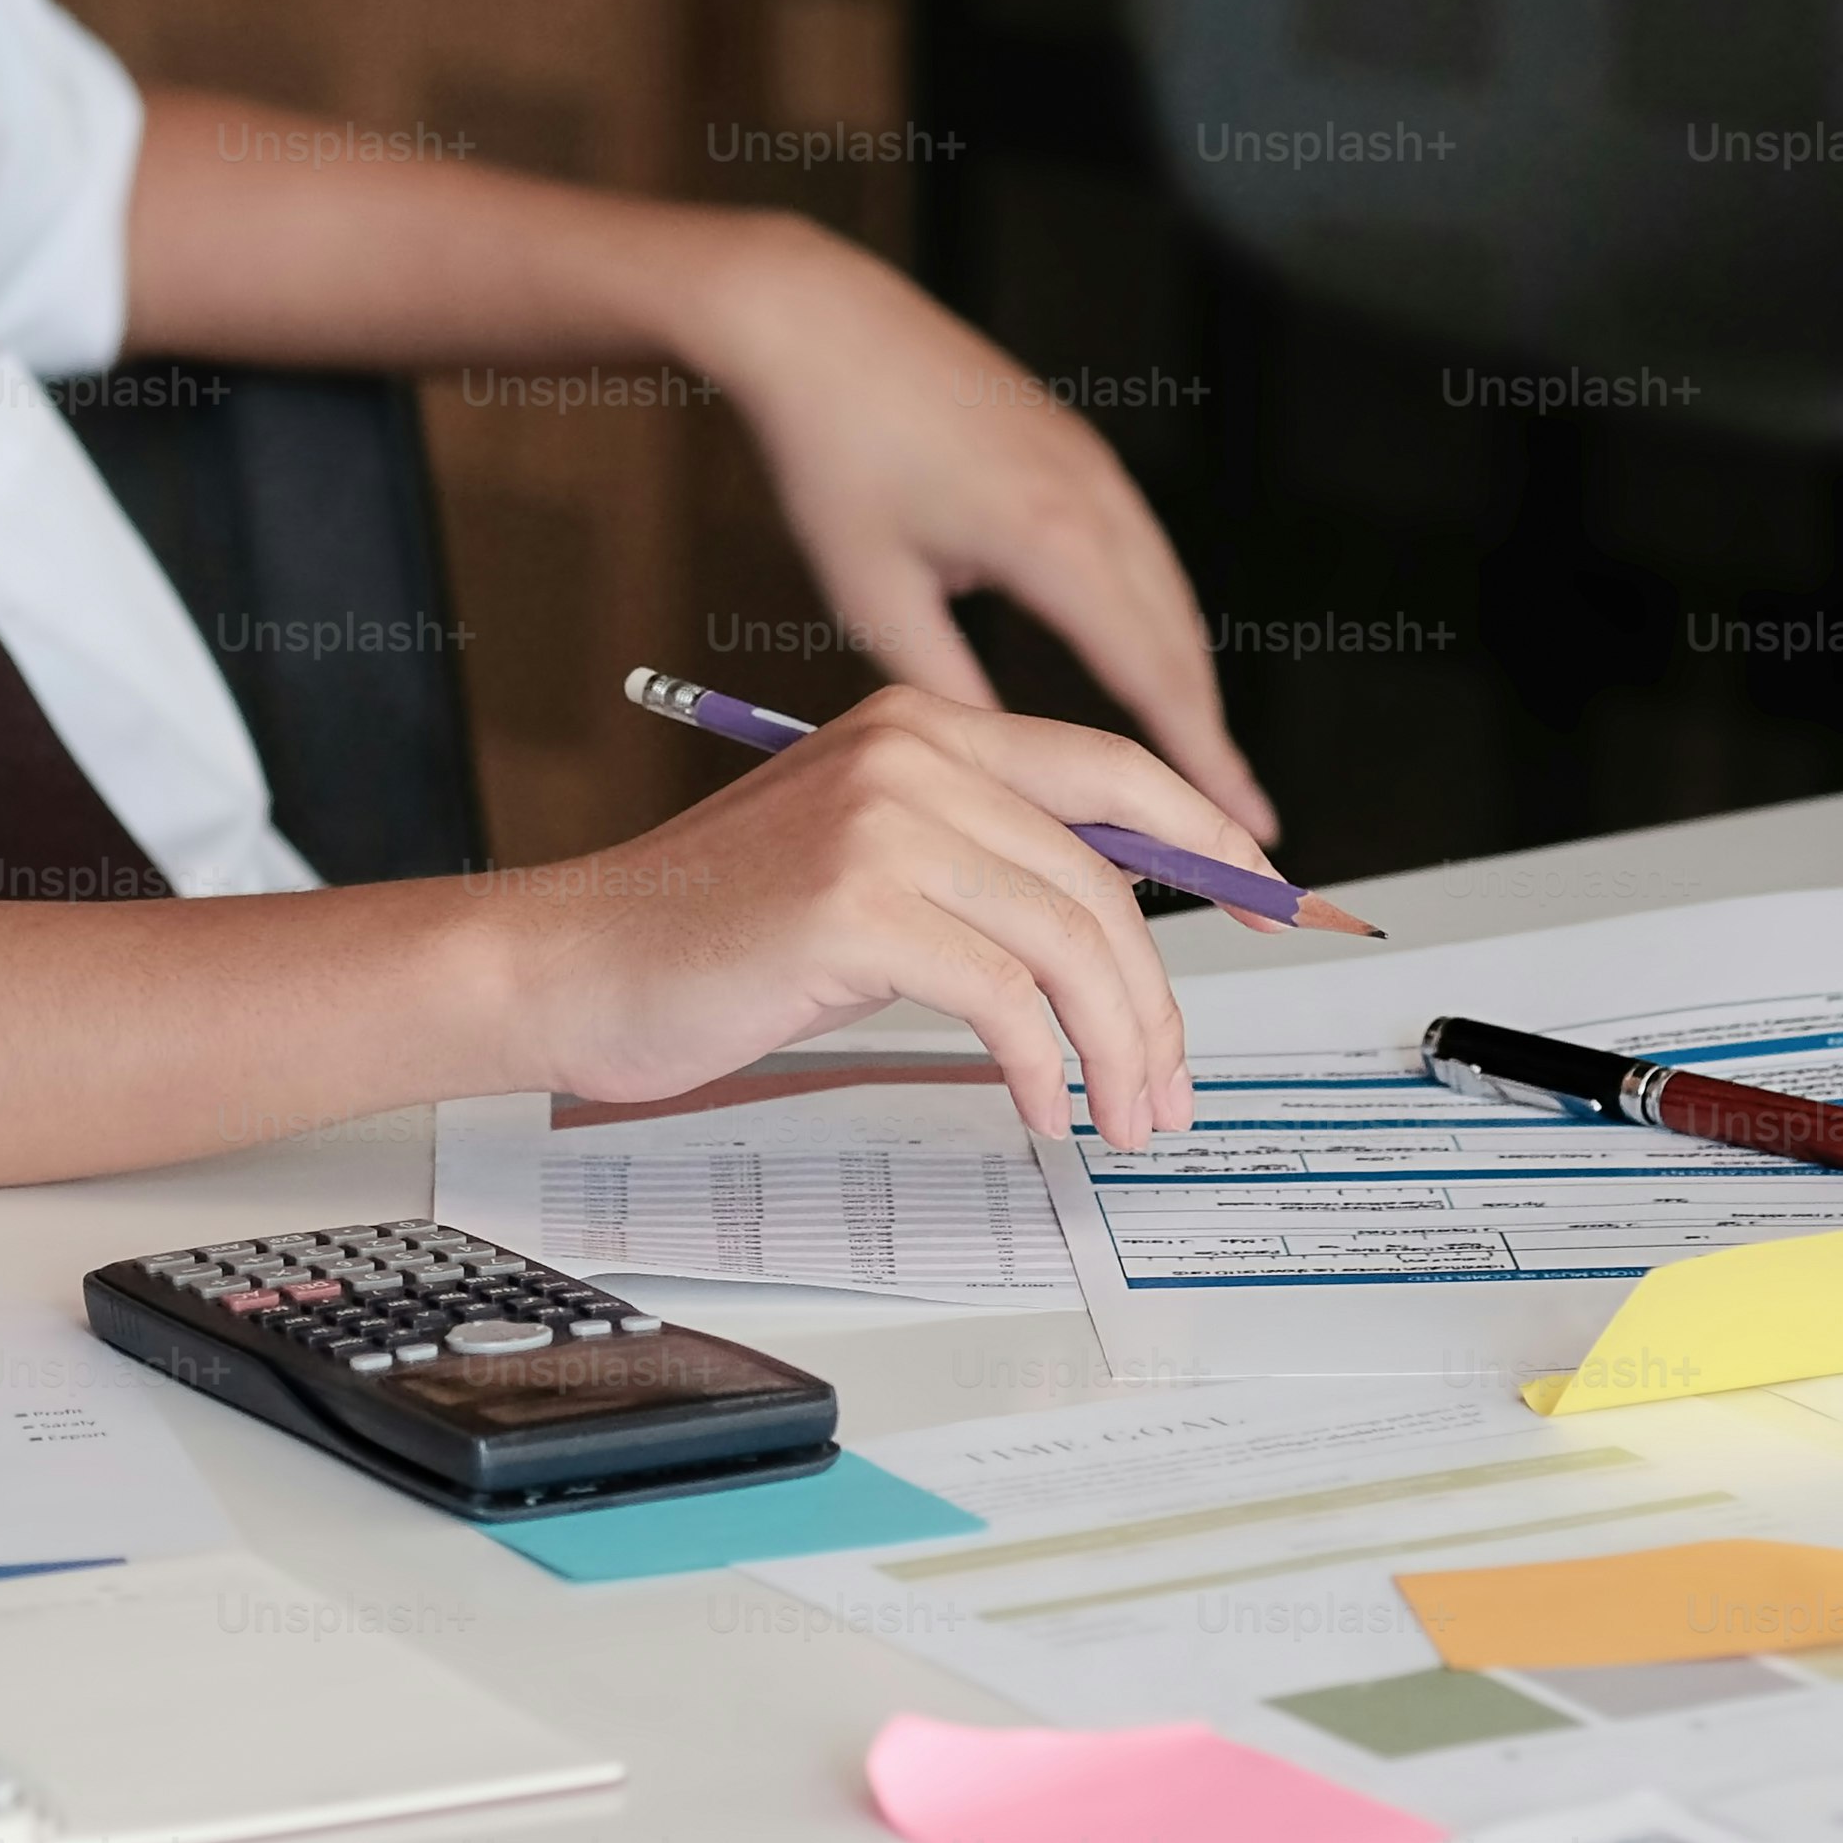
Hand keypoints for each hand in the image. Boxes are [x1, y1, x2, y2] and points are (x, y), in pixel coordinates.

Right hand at [483, 688, 1277, 1149]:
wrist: (572, 963)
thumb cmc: (705, 931)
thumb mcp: (860, 863)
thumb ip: (973, 863)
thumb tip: (1102, 928)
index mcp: (922, 725)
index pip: (1113, 772)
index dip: (1207, 842)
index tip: (1269, 906)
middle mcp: (913, 752)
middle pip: (1103, 877)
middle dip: (1158, 998)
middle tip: (1171, 1085)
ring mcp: (885, 821)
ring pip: (1070, 939)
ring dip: (1116, 1048)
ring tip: (1123, 1117)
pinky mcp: (857, 905)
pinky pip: (1005, 996)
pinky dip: (1042, 1066)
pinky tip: (1041, 1110)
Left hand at [682, 220, 1278, 844]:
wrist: (818, 324)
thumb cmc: (830, 455)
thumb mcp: (874, 597)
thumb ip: (947, 687)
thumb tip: (1002, 765)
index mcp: (1053, 543)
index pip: (1154, 678)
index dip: (1204, 761)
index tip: (1244, 825)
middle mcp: (1096, 501)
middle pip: (1183, 645)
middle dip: (1214, 740)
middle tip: (1240, 825)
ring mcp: (1096, 469)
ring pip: (1172, 600)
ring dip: (1191, 682)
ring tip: (1203, 764)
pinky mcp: (1079, 452)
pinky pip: (1147, 556)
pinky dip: (1162, 625)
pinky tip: (1150, 664)